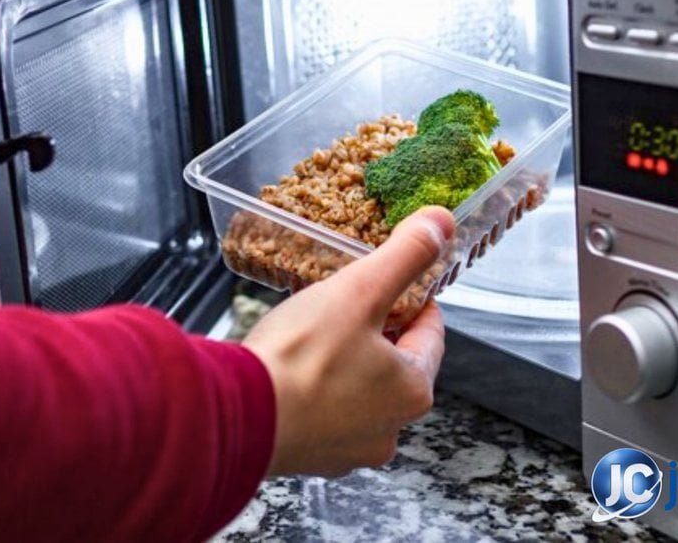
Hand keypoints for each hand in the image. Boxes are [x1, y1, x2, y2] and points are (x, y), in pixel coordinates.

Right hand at [243, 206, 454, 476]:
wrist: (237, 415)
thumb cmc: (301, 358)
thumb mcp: (359, 290)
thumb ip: (404, 255)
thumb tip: (441, 223)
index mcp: (412, 391)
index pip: (430, 334)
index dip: (416, 301)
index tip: (400, 284)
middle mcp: (387, 429)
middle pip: (394, 366)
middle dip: (376, 332)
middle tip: (350, 303)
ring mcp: (346, 448)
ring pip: (357, 391)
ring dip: (344, 363)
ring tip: (316, 332)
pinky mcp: (308, 455)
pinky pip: (321, 413)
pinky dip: (313, 390)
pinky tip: (291, 368)